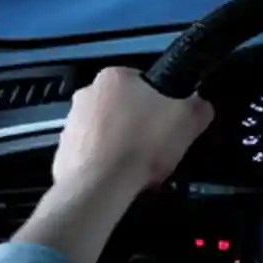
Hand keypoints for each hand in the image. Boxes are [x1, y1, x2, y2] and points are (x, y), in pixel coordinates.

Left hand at [52, 66, 213, 192]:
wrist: (99, 187)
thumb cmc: (143, 144)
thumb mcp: (187, 121)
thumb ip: (199, 107)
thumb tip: (201, 105)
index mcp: (115, 76)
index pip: (143, 83)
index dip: (160, 103)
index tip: (168, 123)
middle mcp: (86, 92)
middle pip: (123, 106)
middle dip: (138, 123)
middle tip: (155, 146)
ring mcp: (70, 123)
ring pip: (106, 130)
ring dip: (120, 144)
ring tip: (137, 167)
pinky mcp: (61, 151)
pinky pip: (90, 154)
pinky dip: (104, 163)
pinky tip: (118, 179)